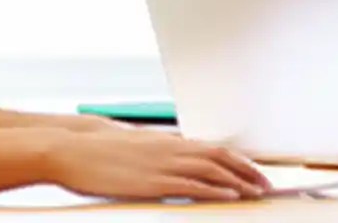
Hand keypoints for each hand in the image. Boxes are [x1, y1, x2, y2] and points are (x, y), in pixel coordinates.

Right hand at [47, 127, 271, 200]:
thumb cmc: (98, 150)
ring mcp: (163, 164)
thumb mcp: (134, 147)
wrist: (71, 149)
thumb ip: (157, 152)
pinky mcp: (153, 181)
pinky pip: (192, 185)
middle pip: (219, 156)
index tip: (253, 170)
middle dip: (246, 170)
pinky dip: (216, 189)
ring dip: (238, 181)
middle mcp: (170, 149)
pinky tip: (231, 195)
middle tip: (265, 183)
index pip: (212, 148)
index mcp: (167, 141)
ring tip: (257, 191)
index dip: (237, 160)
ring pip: (212, 170)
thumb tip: (172, 156)